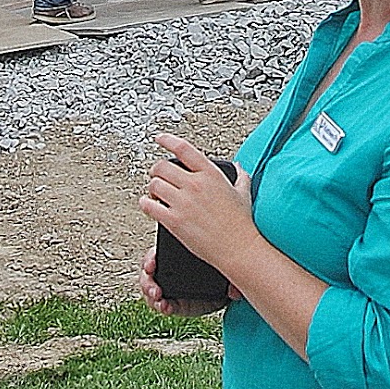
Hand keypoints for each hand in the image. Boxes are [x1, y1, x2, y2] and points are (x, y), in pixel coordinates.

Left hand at [138, 135, 255, 274]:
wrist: (239, 250)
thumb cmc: (242, 224)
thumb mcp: (243, 193)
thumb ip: (240, 176)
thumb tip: (237, 166)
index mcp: (210, 174)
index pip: (183, 149)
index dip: (167, 140)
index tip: (159, 138)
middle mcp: (195, 185)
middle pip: (162, 166)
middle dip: (157, 170)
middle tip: (158, 176)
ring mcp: (183, 203)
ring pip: (154, 184)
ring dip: (152, 188)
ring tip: (156, 193)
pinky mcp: (175, 221)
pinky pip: (150, 206)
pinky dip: (145, 204)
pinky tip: (149, 205)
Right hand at [138, 246, 227, 316]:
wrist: (221, 293)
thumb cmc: (217, 275)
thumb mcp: (224, 272)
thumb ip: (230, 278)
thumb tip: (234, 291)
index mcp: (176, 254)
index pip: (158, 252)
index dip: (151, 258)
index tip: (152, 264)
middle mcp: (168, 269)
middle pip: (149, 270)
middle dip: (148, 279)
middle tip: (155, 287)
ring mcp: (167, 286)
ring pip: (149, 287)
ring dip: (150, 293)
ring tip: (159, 299)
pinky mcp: (171, 302)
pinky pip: (158, 303)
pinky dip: (159, 306)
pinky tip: (166, 308)